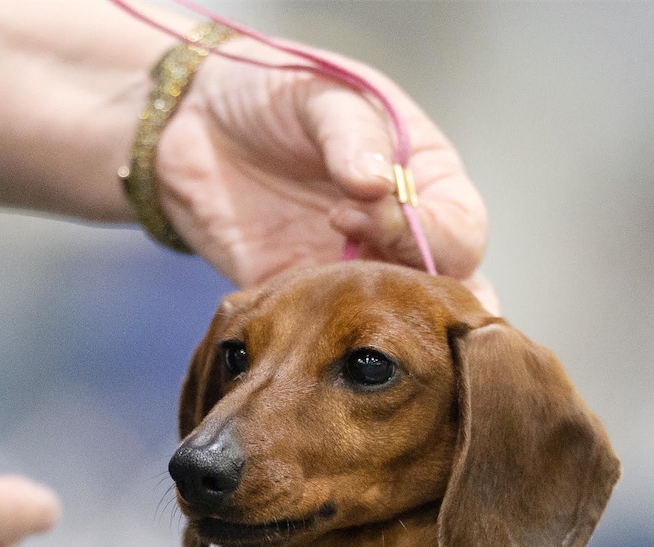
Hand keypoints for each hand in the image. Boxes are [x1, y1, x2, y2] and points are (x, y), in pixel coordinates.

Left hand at [158, 40, 497, 311]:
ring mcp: (360, 278)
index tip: (356, 212)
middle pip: (444, 295)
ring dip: (370, 328)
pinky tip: (293, 322)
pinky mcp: (312, 308)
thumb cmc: (270, 93)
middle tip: (358, 282)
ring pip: (396, 328)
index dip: (425, 237)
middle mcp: (404, 239)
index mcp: (428, 182)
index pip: (461, 234)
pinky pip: (333, 342)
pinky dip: (324, 346)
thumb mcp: (318, 95)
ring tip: (321, 300)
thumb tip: (377, 184)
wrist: (192, 126)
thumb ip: (352, 134)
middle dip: (416, 303)